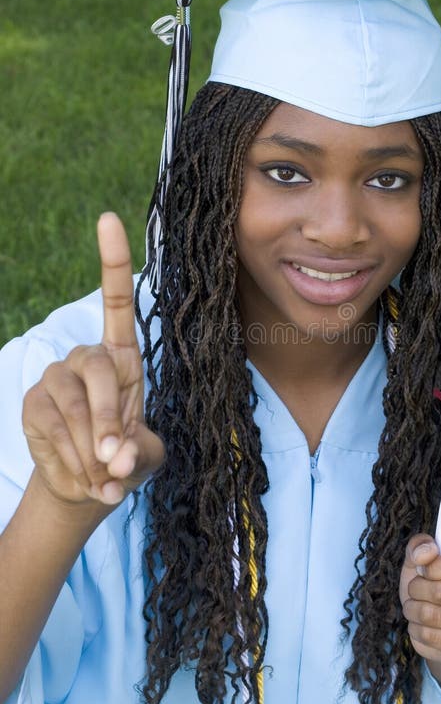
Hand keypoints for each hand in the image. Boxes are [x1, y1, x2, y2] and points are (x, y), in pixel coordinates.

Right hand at [22, 212, 164, 507]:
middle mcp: (87, 358)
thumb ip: (137, 454)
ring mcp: (56, 377)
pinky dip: (73, 460)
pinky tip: (83, 475)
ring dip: (91, 450)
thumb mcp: (144, 456)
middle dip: (109, 418)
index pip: (117, 302)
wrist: (88, 484)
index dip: (112, 262)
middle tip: (117, 459)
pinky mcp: (33, 403)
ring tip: (105, 477)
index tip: (107, 219)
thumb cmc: (126, 458)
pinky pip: (53, 427)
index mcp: (122, 357)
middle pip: (97, 369)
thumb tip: (117, 458)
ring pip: (74, 405)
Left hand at [399, 534, 440, 666]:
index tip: (422, 569)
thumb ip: (420, 546)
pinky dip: (415, 629)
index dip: (435, 566)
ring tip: (414, 606)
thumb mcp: (425, 559)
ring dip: (413, 609)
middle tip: (414, 588)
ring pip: (432, 615)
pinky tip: (421, 625)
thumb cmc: (435, 583)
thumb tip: (427, 552)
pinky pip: (430, 637)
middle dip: (417, 588)